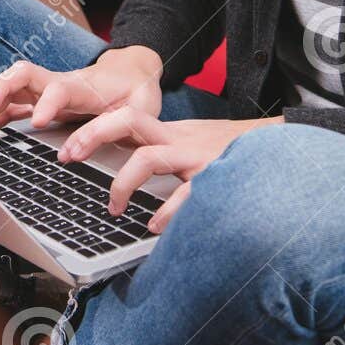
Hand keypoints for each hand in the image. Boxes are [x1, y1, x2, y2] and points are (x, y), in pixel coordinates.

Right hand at [0, 45, 163, 140]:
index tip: (37, 123)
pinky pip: (12, 103)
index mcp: (84, 86)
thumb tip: (72, 153)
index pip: (59, 89)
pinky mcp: (41, 98)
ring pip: (11, 87)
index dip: (46, 104)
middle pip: (23, 75)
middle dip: (1, 90)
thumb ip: (111, 129)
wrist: (133, 72)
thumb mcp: (138, 110)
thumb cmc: (135, 92)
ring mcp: (46, 89)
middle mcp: (59, 83)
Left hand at [59, 110, 281, 232]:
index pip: (123, 118)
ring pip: (148, 156)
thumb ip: (156, 153)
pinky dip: (168, 211)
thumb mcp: (186, 146)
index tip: (66, 147)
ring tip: (114, 207)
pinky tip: (155, 227)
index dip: (91, 129)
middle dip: (93, 134)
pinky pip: (186, 193)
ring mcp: (195, 156)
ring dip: (122, 181)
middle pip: (128, 120)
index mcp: (167, 132)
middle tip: (69, 155)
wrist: (278, 146)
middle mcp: (177, 139)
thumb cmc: (226, 153)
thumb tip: (119, 172)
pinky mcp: (214, 177)